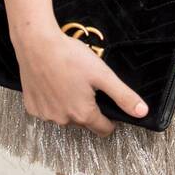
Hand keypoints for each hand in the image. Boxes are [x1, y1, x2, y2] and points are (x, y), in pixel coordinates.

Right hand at [14, 24, 148, 132]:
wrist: (37, 44)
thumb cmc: (70, 57)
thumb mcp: (103, 75)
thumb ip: (123, 96)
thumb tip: (142, 112)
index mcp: (83, 114)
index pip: (103, 129)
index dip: (111, 119)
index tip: (110, 104)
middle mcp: (63, 120)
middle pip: (84, 122)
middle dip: (89, 108)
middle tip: (88, 84)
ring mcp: (45, 115)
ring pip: (65, 116)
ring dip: (70, 104)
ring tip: (70, 81)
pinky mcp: (32, 107)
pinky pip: (48, 110)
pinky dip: (53, 101)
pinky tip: (54, 83)